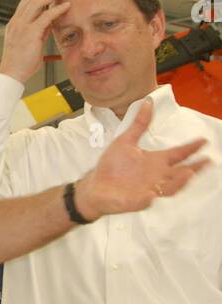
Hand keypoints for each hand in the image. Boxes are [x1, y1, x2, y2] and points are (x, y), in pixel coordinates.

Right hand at [0, 0, 69, 83]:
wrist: (12, 74)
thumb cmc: (20, 63)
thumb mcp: (30, 44)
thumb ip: (38, 32)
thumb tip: (49, 24)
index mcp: (14, 24)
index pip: (25, 2)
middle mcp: (16, 22)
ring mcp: (22, 27)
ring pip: (37, 2)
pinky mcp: (30, 33)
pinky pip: (45, 16)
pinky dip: (57, 9)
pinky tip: (65, 6)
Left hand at [76, 98, 207, 219]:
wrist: (95, 186)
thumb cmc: (112, 166)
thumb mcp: (126, 141)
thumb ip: (139, 124)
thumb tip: (148, 102)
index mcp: (155, 161)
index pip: (177, 154)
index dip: (190, 148)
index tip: (203, 141)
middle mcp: (156, 176)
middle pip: (180, 173)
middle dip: (194, 167)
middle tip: (207, 161)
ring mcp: (148, 189)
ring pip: (169, 188)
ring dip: (178, 182)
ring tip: (188, 173)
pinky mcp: (136, 201)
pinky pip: (145, 200)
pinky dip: (148, 198)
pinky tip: (151, 194)